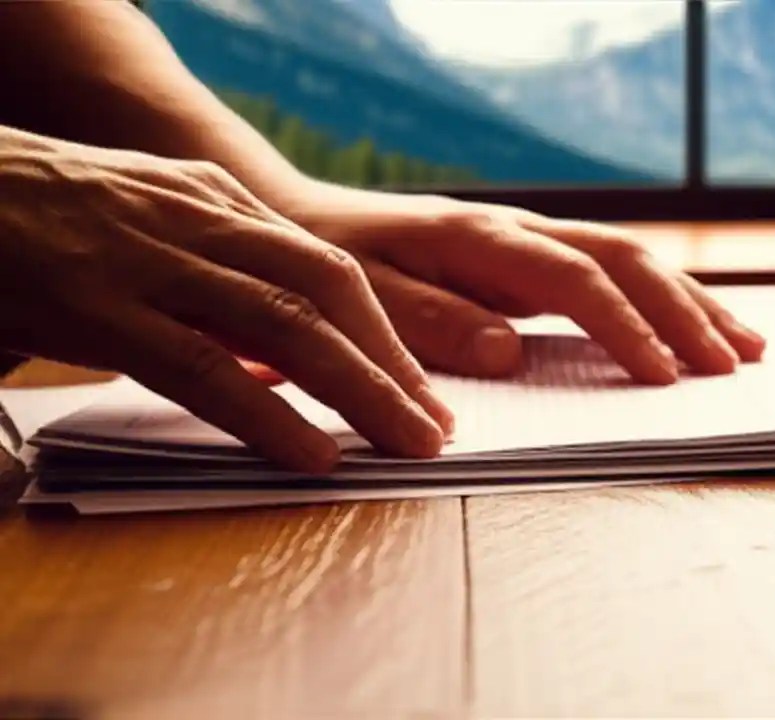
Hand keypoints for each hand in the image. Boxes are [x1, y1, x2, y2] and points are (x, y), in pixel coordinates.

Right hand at [0, 128, 451, 471]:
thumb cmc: (42, 211)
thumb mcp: (147, 220)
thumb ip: (215, 272)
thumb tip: (278, 355)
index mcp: (216, 200)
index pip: (327, 266)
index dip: (383, 332)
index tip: (417, 386)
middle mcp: (200, 221)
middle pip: (328, 290)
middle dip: (392, 363)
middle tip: (433, 426)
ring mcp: (152, 262)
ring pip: (288, 324)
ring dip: (361, 389)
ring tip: (406, 443)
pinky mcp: (99, 307)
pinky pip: (203, 366)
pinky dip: (267, 414)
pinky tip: (312, 453)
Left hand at [291, 185, 766, 383]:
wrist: (305, 225)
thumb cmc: (330, 272)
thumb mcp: (362, 301)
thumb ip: (430, 323)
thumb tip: (508, 350)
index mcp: (481, 242)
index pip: (574, 280)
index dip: (625, 326)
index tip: (665, 376)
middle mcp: (518, 233)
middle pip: (624, 259)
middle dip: (684, 311)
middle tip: (733, 364)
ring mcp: (531, 242)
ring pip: (632, 259)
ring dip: (690, 302)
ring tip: (747, 346)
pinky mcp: (533, 260)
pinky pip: (613, 273)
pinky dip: (663, 299)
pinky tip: (694, 325)